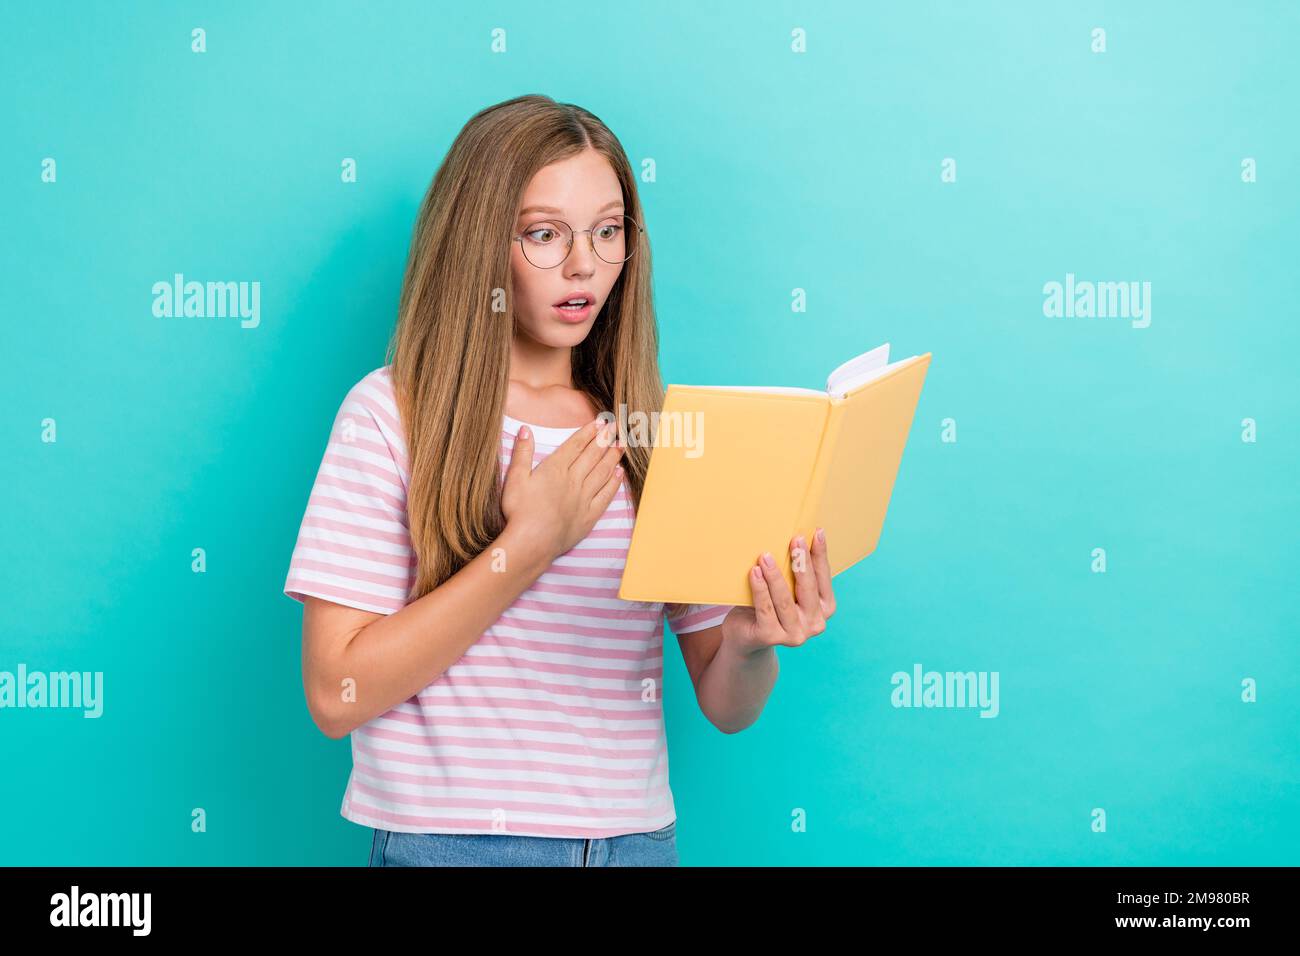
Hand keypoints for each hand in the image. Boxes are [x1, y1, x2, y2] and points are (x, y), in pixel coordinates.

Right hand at [500, 418, 624, 562]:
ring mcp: (583, 498)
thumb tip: (525, 430)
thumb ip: (521, 453)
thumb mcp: (515, 478)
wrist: (532, 542)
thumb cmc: (519, 511)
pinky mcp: (589, 516)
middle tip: (615, 428)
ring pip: (602, 472)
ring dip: (612, 457)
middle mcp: (573, 480)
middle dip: (605, 439)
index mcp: (555, 469)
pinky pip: (605, 496)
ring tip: (621, 445)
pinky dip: (614, 483)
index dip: (589, 432)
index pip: (576, 445)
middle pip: (592, 455)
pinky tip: (619, 474)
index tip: (601, 421)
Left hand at [720, 528, 836, 656]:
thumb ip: (794, 573)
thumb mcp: (788, 589)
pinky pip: (765, 609)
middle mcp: (815, 623)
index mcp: (825, 608)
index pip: (824, 577)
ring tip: (766, 556)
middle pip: (808, 588)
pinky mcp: (771, 637)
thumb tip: (794, 538)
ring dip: (775, 576)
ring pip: (784, 600)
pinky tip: (755, 572)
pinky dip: (760, 589)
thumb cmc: (770, 605)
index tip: (817, 532)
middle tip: (795, 539)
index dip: (820, 555)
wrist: (747, 636)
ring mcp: (794, 634)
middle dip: (801, 561)